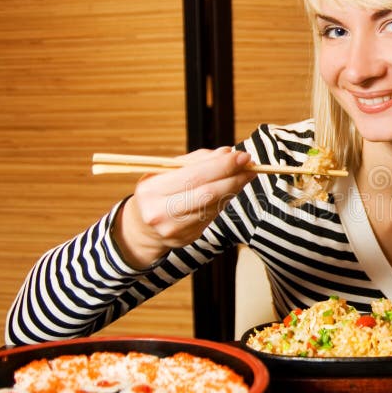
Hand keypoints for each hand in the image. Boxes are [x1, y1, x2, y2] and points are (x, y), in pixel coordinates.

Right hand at [113, 147, 256, 268]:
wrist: (140, 227)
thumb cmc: (156, 192)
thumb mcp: (166, 171)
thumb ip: (196, 161)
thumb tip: (227, 152)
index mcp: (152, 190)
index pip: (194, 176)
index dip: (222, 166)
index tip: (242, 155)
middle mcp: (160, 212)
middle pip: (208, 194)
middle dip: (234, 177)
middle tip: (250, 166)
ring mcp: (174, 229)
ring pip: (213, 206)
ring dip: (233, 189)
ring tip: (244, 175)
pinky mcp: (186, 239)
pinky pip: (212, 216)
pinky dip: (224, 201)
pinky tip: (229, 190)